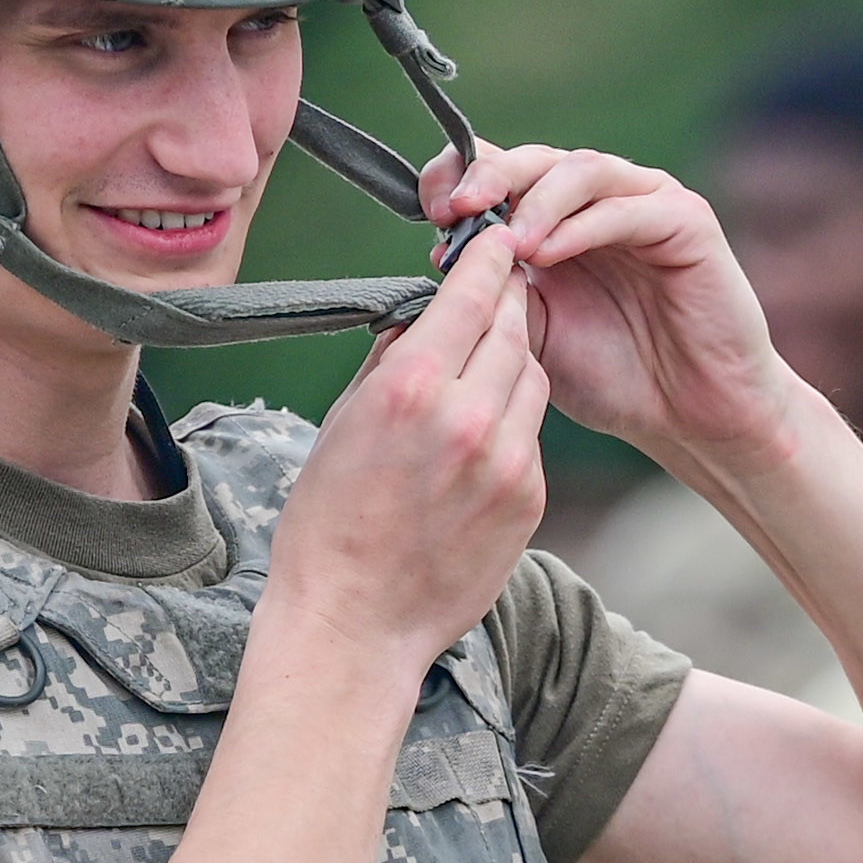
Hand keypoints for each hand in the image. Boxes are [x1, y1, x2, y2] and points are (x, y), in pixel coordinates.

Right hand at [281, 225, 550, 663]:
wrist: (356, 624)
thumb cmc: (330, 523)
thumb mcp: (343, 422)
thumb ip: (392, 360)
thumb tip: (422, 315)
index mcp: (411, 388)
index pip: (472, 294)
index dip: (488, 259)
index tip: (496, 238)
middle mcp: (470, 418)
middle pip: (511, 327)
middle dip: (503, 304)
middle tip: (496, 290)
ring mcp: (509, 462)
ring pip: (531, 377)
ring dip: (511, 361)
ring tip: (479, 370)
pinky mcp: (530, 499)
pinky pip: (533, 434)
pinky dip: (513, 421)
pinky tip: (480, 437)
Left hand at [429, 141, 804, 479]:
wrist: (691, 416)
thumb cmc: (615, 377)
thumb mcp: (531, 335)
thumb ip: (494, 291)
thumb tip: (440, 254)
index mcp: (557, 219)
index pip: (502, 170)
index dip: (462, 176)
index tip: (431, 211)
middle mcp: (599, 200)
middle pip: (536, 159)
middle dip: (490, 177)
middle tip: (456, 209)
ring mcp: (645, 202)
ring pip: (581, 170)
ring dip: (535, 200)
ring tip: (506, 240)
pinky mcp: (686, 219)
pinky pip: (627, 208)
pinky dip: (582, 225)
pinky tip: (548, 252)